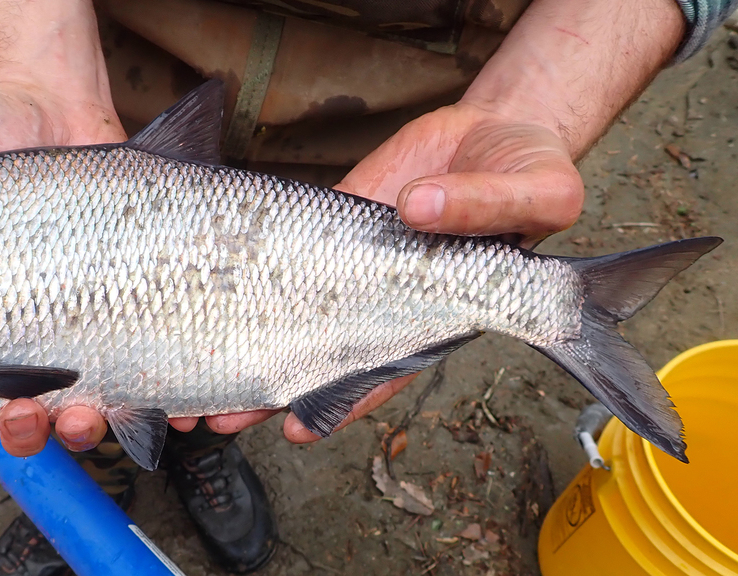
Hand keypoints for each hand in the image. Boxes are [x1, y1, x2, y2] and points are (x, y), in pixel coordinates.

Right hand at [0, 82, 125, 456]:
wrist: (59, 103)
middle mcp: (9, 325)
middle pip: (6, 406)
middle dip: (16, 428)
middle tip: (24, 415)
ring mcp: (67, 322)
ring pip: (70, 402)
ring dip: (77, 424)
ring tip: (87, 411)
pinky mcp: (120, 309)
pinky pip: (138, 369)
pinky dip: (153, 403)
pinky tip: (163, 409)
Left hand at [203, 100, 585, 442]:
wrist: (500, 130)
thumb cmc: (530, 172)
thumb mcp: (542, 190)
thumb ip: (485, 205)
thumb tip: (416, 211)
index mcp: (439, 310)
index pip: (383, 369)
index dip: (342, 402)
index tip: (296, 428)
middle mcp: (387, 298)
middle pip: (323, 354)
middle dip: (271, 388)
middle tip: (216, 418)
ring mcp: (353, 264)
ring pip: (294, 312)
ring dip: (248, 339)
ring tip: (196, 373)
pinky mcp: (332, 224)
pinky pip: (288, 253)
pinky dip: (254, 274)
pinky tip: (217, 291)